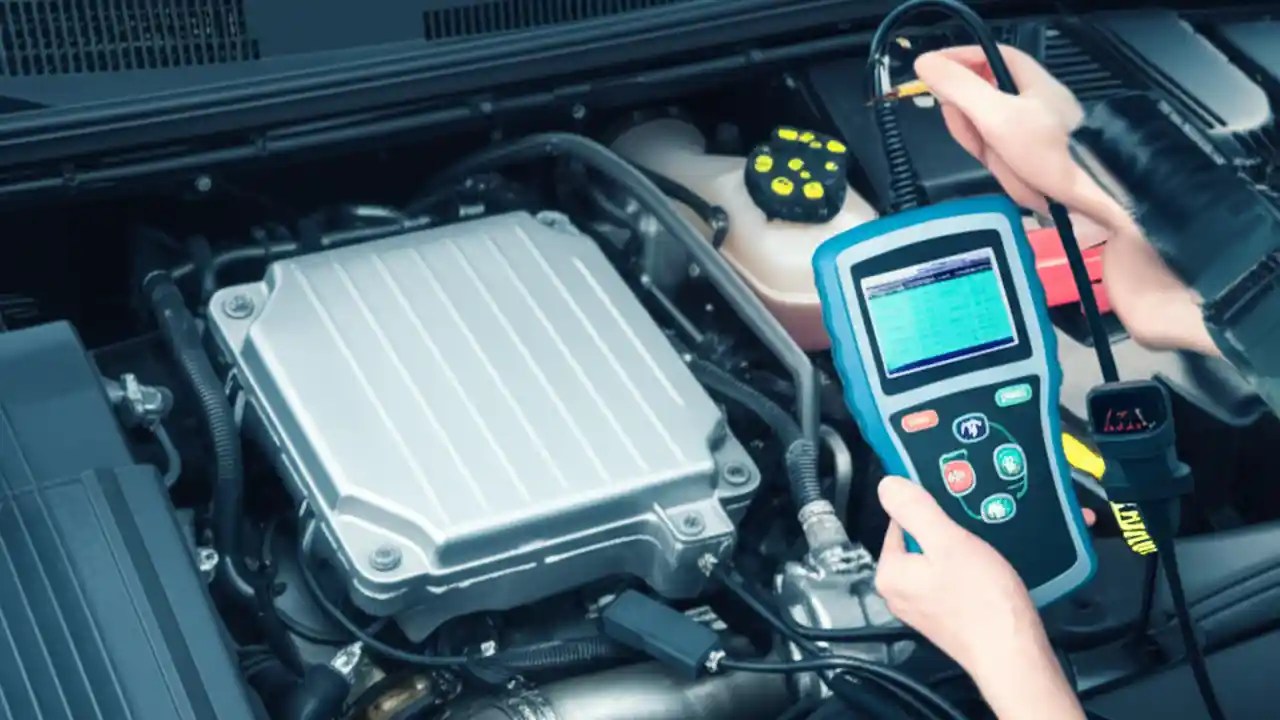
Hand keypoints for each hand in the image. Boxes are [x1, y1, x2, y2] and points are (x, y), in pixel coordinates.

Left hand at [875, 475, 1084, 719]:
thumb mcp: (948, 542)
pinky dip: (969, 570)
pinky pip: (952, 578)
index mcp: (890, 573)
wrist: (1015, 654)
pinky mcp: (946, 614)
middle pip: (919, 540)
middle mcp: (899, 592)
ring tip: (982, 553)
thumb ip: (916, 510)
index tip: (951, 507)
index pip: (899, 521)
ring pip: (938, 559)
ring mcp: (923, 605)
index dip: (927, 509)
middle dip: (946, 531)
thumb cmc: (983, 603)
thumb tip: (888, 484)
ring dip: (960, 550)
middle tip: (972, 533)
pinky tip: (988, 572)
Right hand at [913, 46, 1219, 356]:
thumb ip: (961, 90)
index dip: (958, 61)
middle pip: (981, 110)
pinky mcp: (1042, 169)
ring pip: (993, 146)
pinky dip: (1015, 183)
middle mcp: (1036, 108)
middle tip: (979, 137)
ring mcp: (1038, 139)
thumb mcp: (999, 119)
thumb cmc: (1066, 159)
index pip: (986, 57)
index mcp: (1030, 83)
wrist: (1109, 206)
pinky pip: (1010, 173)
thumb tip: (927, 66)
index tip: (931, 70)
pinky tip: (1034, 187)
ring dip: (1000, 164)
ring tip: (1024, 171)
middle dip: (976, 130)